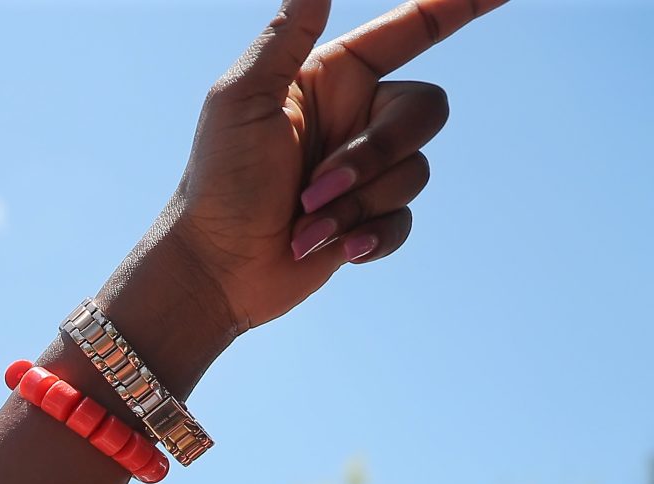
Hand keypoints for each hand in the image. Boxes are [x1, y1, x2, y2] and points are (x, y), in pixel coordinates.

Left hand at [159, 0, 503, 337]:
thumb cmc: (216, 182)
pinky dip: (368, 236)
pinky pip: (404, 219)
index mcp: (332, 78)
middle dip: (376, 154)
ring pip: (414, 172)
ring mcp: (365, 170)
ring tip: (304, 224)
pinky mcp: (368, 218)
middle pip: (426, 111)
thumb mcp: (241, 101)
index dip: (461, 5)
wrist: (211, 270)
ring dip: (356, 204)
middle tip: (312, 188)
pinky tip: (330, 251)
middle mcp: (356, 118)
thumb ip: (285, 39)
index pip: (412, 30)